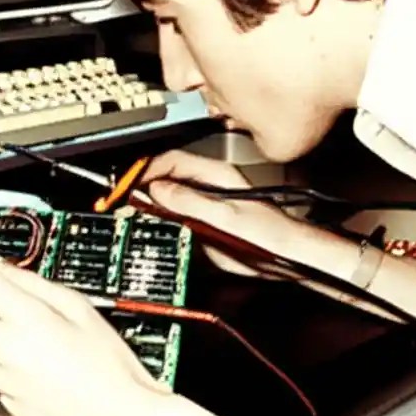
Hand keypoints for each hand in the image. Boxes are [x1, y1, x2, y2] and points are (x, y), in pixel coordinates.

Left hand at [0, 261, 171, 415]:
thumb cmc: (110, 369)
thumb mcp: (82, 309)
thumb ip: (38, 284)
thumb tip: (9, 270)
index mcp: (26, 319)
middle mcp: (5, 348)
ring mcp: (2, 377)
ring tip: (27, 332)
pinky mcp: (5, 398)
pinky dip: (2, 359)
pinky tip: (34, 359)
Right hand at [134, 150, 313, 274]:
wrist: (289, 255)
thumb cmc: (268, 234)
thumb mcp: (224, 217)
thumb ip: (189, 201)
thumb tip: (158, 190)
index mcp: (216, 175)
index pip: (172, 160)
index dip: (147, 169)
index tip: (128, 183)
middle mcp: (213, 183)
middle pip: (170, 174)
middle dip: (145, 183)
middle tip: (126, 197)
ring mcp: (211, 200)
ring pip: (173, 191)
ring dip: (153, 198)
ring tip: (135, 208)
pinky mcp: (211, 217)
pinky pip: (181, 209)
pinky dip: (164, 213)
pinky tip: (157, 223)